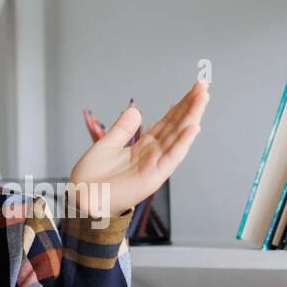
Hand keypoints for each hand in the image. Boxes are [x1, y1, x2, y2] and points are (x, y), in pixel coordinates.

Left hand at [68, 80, 209, 218]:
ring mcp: (155, 166)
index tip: (193, 89)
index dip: (180, 106)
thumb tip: (136, 110)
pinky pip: (171, 158)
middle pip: (176, 126)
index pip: (167, 123)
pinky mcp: (152, 178)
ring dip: (192, 117)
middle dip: (190, 106)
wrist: (82, 200)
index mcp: (142, 148)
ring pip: (178, 138)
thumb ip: (122, 129)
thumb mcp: (106, 145)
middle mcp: (152, 155)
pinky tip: (193, 127)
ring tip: (203, 98)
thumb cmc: (91, 179)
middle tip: (204, 86)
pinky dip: (183, 143)